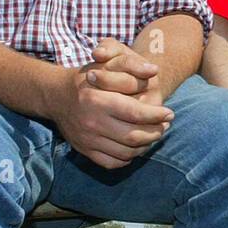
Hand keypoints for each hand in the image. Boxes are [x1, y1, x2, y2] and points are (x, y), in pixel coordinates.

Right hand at [49, 39, 172, 168]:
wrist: (57, 96)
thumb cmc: (89, 78)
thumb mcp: (107, 64)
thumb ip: (131, 65)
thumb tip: (154, 71)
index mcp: (97, 100)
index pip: (135, 113)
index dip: (157, 115)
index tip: (170, 113)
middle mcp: (91, 122)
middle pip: (133, 136)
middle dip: (155, 132)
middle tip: (165, 125)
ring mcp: (87, 140)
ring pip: (126, 152)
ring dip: (146, 146)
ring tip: (154, 135)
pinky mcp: (85, 151)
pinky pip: (113, 162)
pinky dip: (129, 158)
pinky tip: (137, 147)